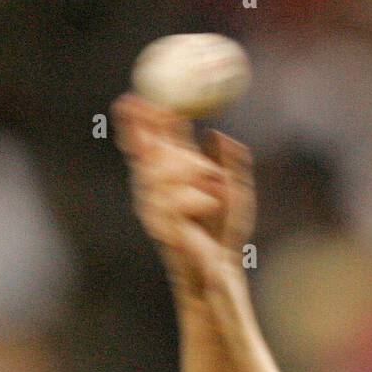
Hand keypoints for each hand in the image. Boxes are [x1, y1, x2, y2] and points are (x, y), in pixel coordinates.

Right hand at [111, 92, 255, 293]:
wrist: (221, 273)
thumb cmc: (225, 234)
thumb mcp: (237, 190)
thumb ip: (231, 162)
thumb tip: (216, 133)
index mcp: (175, 178)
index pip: (154, 144)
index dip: (143, 122)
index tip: (134, 98)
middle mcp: (159, 190)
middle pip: (144, 153)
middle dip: (141, 128)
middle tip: (143, 105)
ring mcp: (157, 209)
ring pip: (161, 174)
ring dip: (192, 175)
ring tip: (217, 192)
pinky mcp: (165, 227)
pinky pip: (175, 201)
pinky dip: (196, 200)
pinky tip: (211, 204)